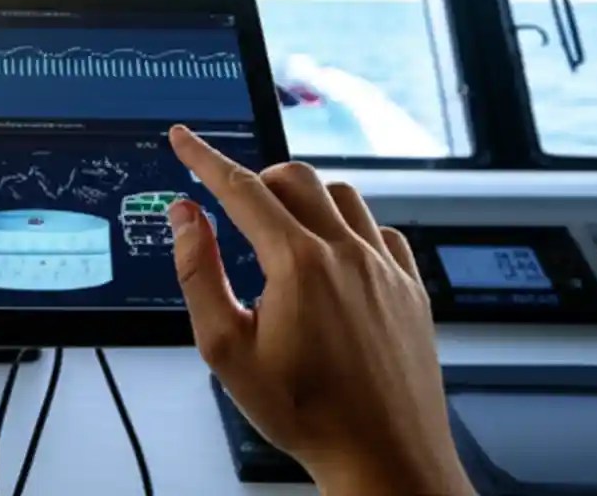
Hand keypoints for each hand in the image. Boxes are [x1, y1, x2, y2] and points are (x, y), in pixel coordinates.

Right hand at [167, 126, 472, 495]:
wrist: (382, 457)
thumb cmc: (304, 413)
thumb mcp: (226, 350)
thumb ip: (198, 273)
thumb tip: (186, 217)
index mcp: (298, 265)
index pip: (241, 189)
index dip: (205, 159)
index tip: (186, 140)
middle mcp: (347, 255)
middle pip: (296, 178)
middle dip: (257, 180)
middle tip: (237, 208)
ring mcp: (385, 268)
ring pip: (343, 197)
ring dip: (306, 199)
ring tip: (284, 236)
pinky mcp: (411, 287)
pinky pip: (381, 231)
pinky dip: (351, 229)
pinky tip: (337, 259)